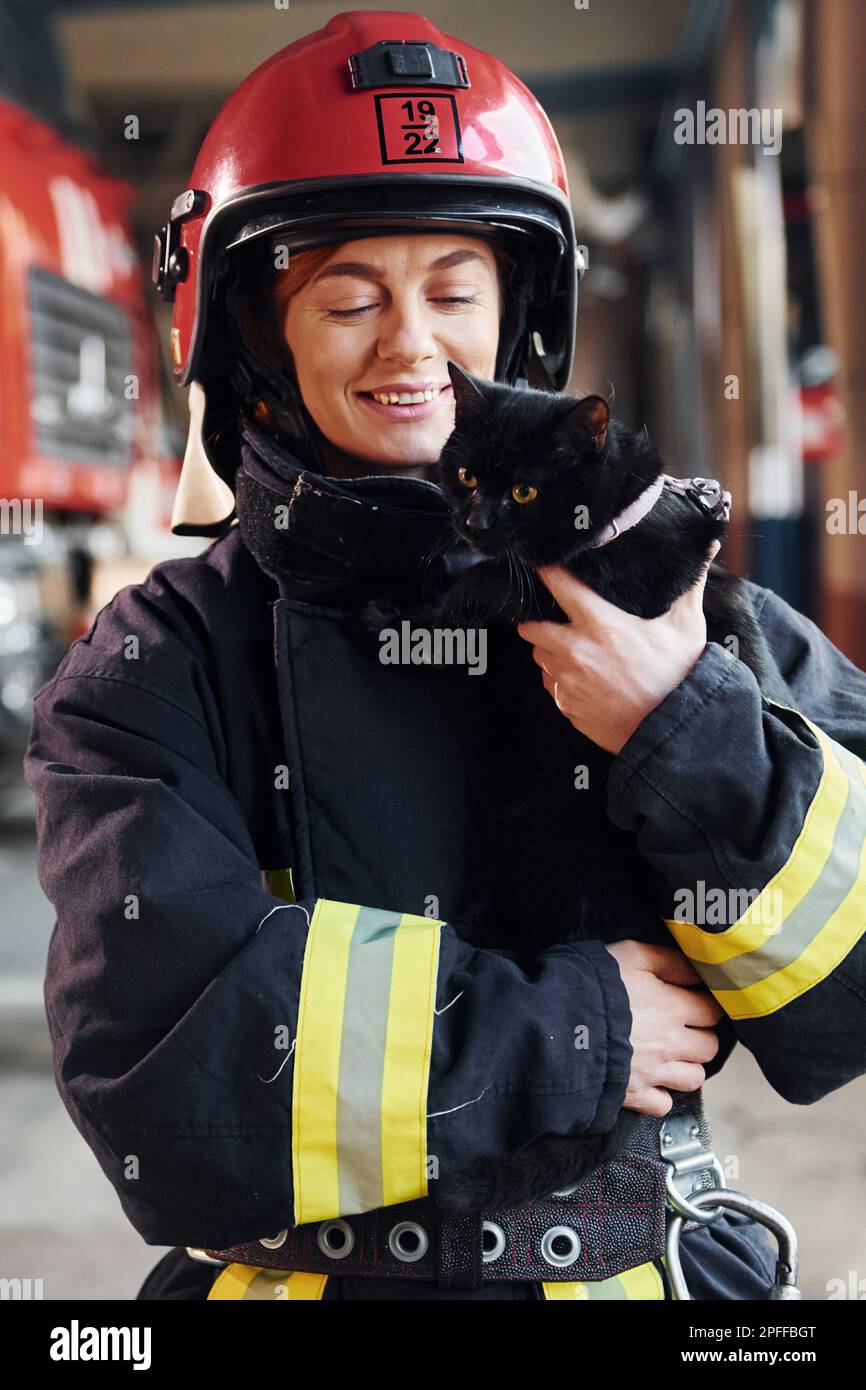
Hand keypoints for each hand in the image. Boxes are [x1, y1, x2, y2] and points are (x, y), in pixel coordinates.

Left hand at [515, 540, 720, 753]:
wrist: (672, 732)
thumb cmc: (680, 677)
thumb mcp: (687, 627)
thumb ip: (689, 586)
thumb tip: (708, 546)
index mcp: (600, 624)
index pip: (557, 585)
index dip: (547, 572)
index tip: (544, 566)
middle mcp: (575, 651)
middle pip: (531, 627)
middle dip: (537, 621)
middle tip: (554, 619)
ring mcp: (568, 682)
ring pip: (540, 658)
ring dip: (550, 652)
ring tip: (574, 650)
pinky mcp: (567, 706)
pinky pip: (552, 687)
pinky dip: (561, 681)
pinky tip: (585, 679)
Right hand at [605, 940, 721, 1115]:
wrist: (558, 1025)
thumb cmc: (593, 985)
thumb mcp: (629, 954)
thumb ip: (666, 959)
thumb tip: (693, 970)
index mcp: (673, 1008)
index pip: (711, 1011)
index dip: (704, 1005)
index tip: (693, 1002)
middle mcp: (671, 1043)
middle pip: (708, 1047)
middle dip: (699, 1037)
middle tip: (681, 1029)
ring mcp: (655, 1073)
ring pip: (694, 1078)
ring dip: (686, 1067)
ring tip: (669, 1057)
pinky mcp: (636, 1096)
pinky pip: (663, 1105)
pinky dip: (660, 1096)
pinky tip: (649, 1081)